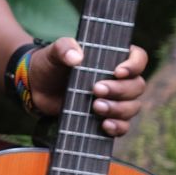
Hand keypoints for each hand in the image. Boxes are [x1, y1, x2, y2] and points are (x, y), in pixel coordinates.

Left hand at [25, 39, 149, 136]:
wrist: (37, 88)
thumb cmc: (51, 64)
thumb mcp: (54, 52)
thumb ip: (64, 48)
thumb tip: (76, 57)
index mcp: (113, 58)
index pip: (138, 58)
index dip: (134, 65)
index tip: (118, 72)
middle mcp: (119, 79)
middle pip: (137, 86)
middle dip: (119, 90)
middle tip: (96, 89)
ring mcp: (115, 100)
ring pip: (132, 107)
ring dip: (118, 109)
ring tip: (95, 107)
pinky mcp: (107, 117)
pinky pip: (123, 126)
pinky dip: (117, 127)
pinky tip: (104, 125)